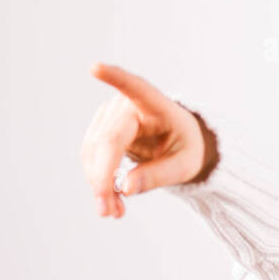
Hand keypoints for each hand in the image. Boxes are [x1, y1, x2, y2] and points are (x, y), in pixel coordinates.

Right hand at [80, 62, 206, 217]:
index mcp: (157, 105)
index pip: (135, 87)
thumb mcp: (186, 163)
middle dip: (102, 177)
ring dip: (98, 184)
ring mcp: (111, 116)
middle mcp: (128, 106)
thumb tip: (125, 188)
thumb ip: (160, 174)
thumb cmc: (186, 145)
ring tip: (114, 212)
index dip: (115, 78)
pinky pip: (92, 159)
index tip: (95, 68)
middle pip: (107, 139)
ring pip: (93, 152)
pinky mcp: (100, 131)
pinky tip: (111, 202)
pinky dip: (98, 182)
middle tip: (109, 211)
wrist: (179, 141)